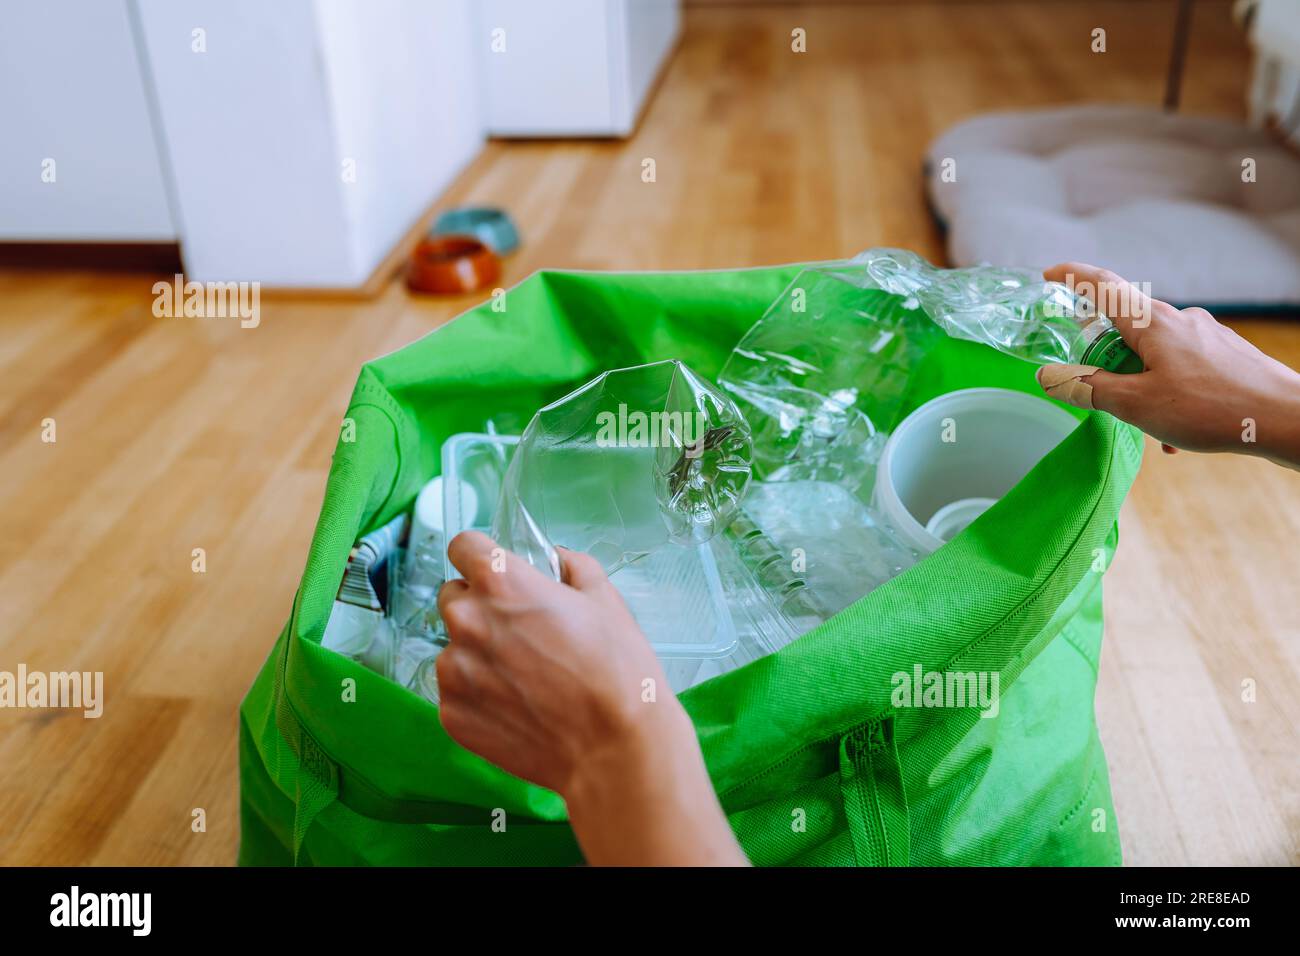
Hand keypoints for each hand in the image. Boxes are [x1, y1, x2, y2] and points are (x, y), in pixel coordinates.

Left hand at [435, 531, 748, 865]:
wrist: (615, 749)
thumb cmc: (617, 671)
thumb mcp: (605, 600)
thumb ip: (572, 566)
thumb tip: (554, 559)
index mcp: (500, 582)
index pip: (463, 546)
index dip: (481, 557)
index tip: (494, 571)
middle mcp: (466, 621)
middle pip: (453, 597)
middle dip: (480, 607)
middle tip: (520, 633)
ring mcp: (453, 671)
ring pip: (455, 648)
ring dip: (478, 655)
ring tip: (525, 679)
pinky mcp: (451, 714)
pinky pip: (456, 692)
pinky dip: (479, 696)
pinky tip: (518, 707)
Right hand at [1035, 263, 1299, 468]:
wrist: (1286, 418)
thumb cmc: (1210, 408)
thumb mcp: (1136, 404)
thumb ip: (1088, 388)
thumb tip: (1047, 376)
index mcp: (1152, 322)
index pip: (1103, 286)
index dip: (1072, 277)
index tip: (1050, 275)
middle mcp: (1179, 319)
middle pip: (1126, 326)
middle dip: (1106, 358)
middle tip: (1099, 390)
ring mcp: (1205, 335)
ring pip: (1154, 352)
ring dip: (1140, 385)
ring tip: (1150, 427)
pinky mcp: (1224, 354)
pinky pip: (1180, 367)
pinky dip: (1167, 394)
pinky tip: (1176, 432)